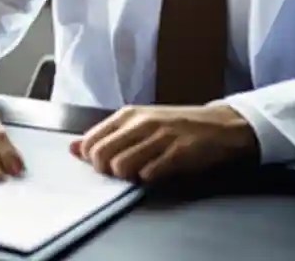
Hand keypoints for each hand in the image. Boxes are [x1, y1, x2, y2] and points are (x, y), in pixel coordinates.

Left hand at [69, 104, 258, 182]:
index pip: (90, 142)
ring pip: (121, 166)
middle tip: (122, 172)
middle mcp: (140, 123)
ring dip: (127, 177)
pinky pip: (149, 173)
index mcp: (127, 115)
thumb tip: (73, 148)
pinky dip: (148, 179)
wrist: (221, 125)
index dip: (91, 160)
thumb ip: (107, 135)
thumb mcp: (139, 123)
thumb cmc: (177, 126)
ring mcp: (160, 137)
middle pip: (101, 156)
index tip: (104, 165)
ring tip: (140, 173)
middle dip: (106, 171)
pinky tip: (157, 174)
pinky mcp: (178, 153)